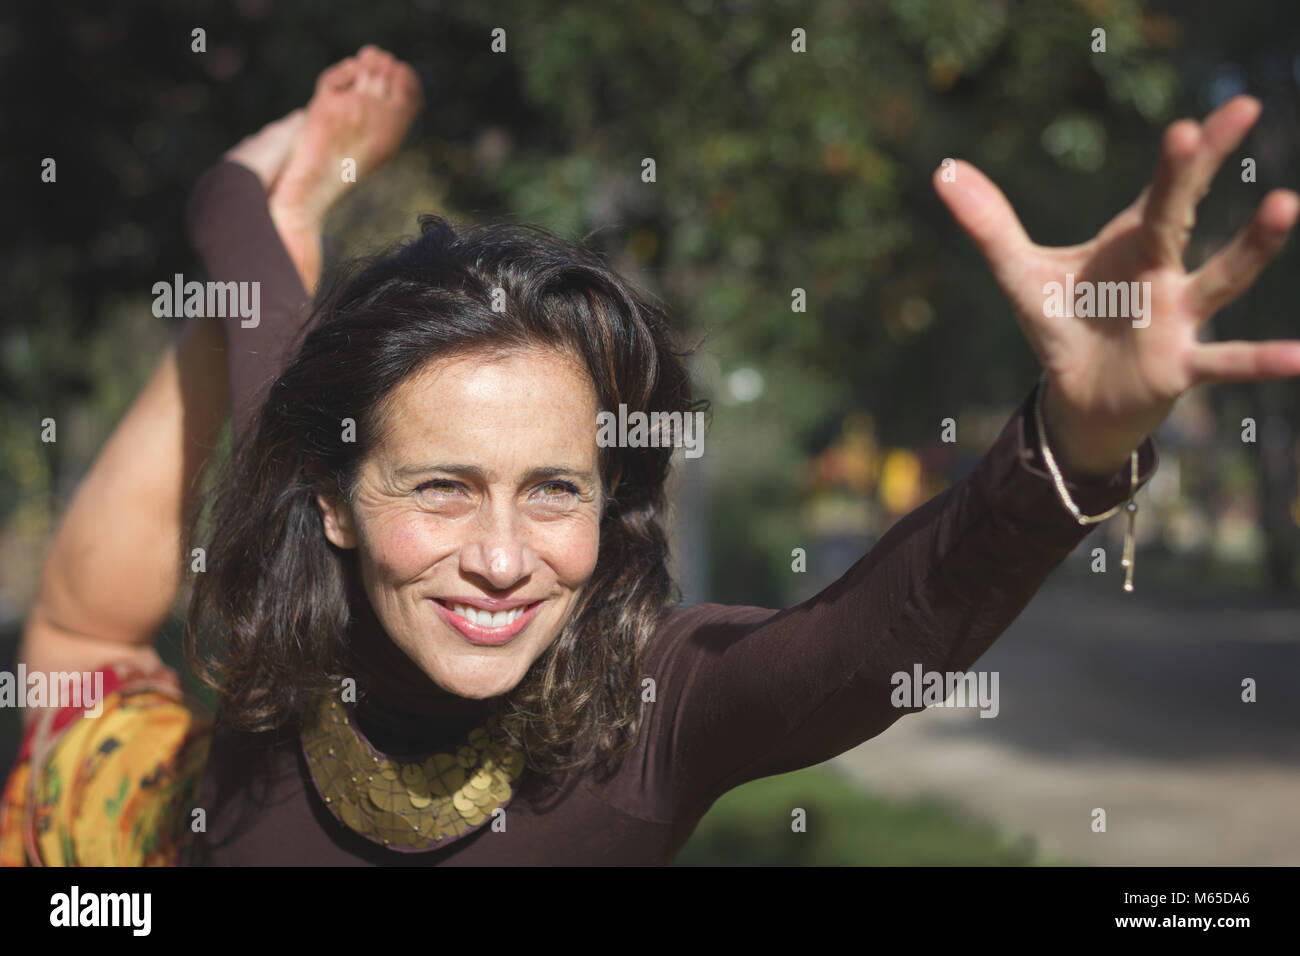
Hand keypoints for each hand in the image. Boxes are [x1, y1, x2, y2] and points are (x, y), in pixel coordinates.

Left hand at [934, 96, 1299, 475]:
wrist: (1076, 394)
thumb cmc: (1062, 324)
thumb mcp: (1019, 273)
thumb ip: (989, 224)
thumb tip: (943, 170)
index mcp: (1132, 242)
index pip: (1162, 189)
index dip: (1185, 152)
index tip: (1207, 114)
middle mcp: (1164, 271)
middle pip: (1183, 214)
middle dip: (1201, 169)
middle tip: (1239, 110)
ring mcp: (1179, 316)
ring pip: (1222, 277)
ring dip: (1251, 245)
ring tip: (1285, 204)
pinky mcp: (1180, 363)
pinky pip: (1226, 361)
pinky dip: (1261, 360)